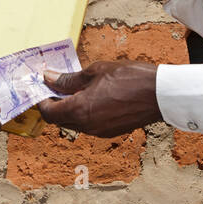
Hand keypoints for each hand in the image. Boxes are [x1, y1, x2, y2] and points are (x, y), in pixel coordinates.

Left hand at [37, 61, 160, 137]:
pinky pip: (90, 125)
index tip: (43, 87)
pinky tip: (95, 97)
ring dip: (71, 109)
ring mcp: (100, 131)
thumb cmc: (130, 78)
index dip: (42, 101)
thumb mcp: (95, 71)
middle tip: (58, 86)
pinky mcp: (111, 132)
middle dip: (56, 104)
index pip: (49, 113)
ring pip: (75, 123)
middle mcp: (87, 126)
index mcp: (80, 110)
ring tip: (78, 89)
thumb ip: (69, 78)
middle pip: (60, 120)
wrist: (160, 94)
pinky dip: (85, 113)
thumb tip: (49, 78)